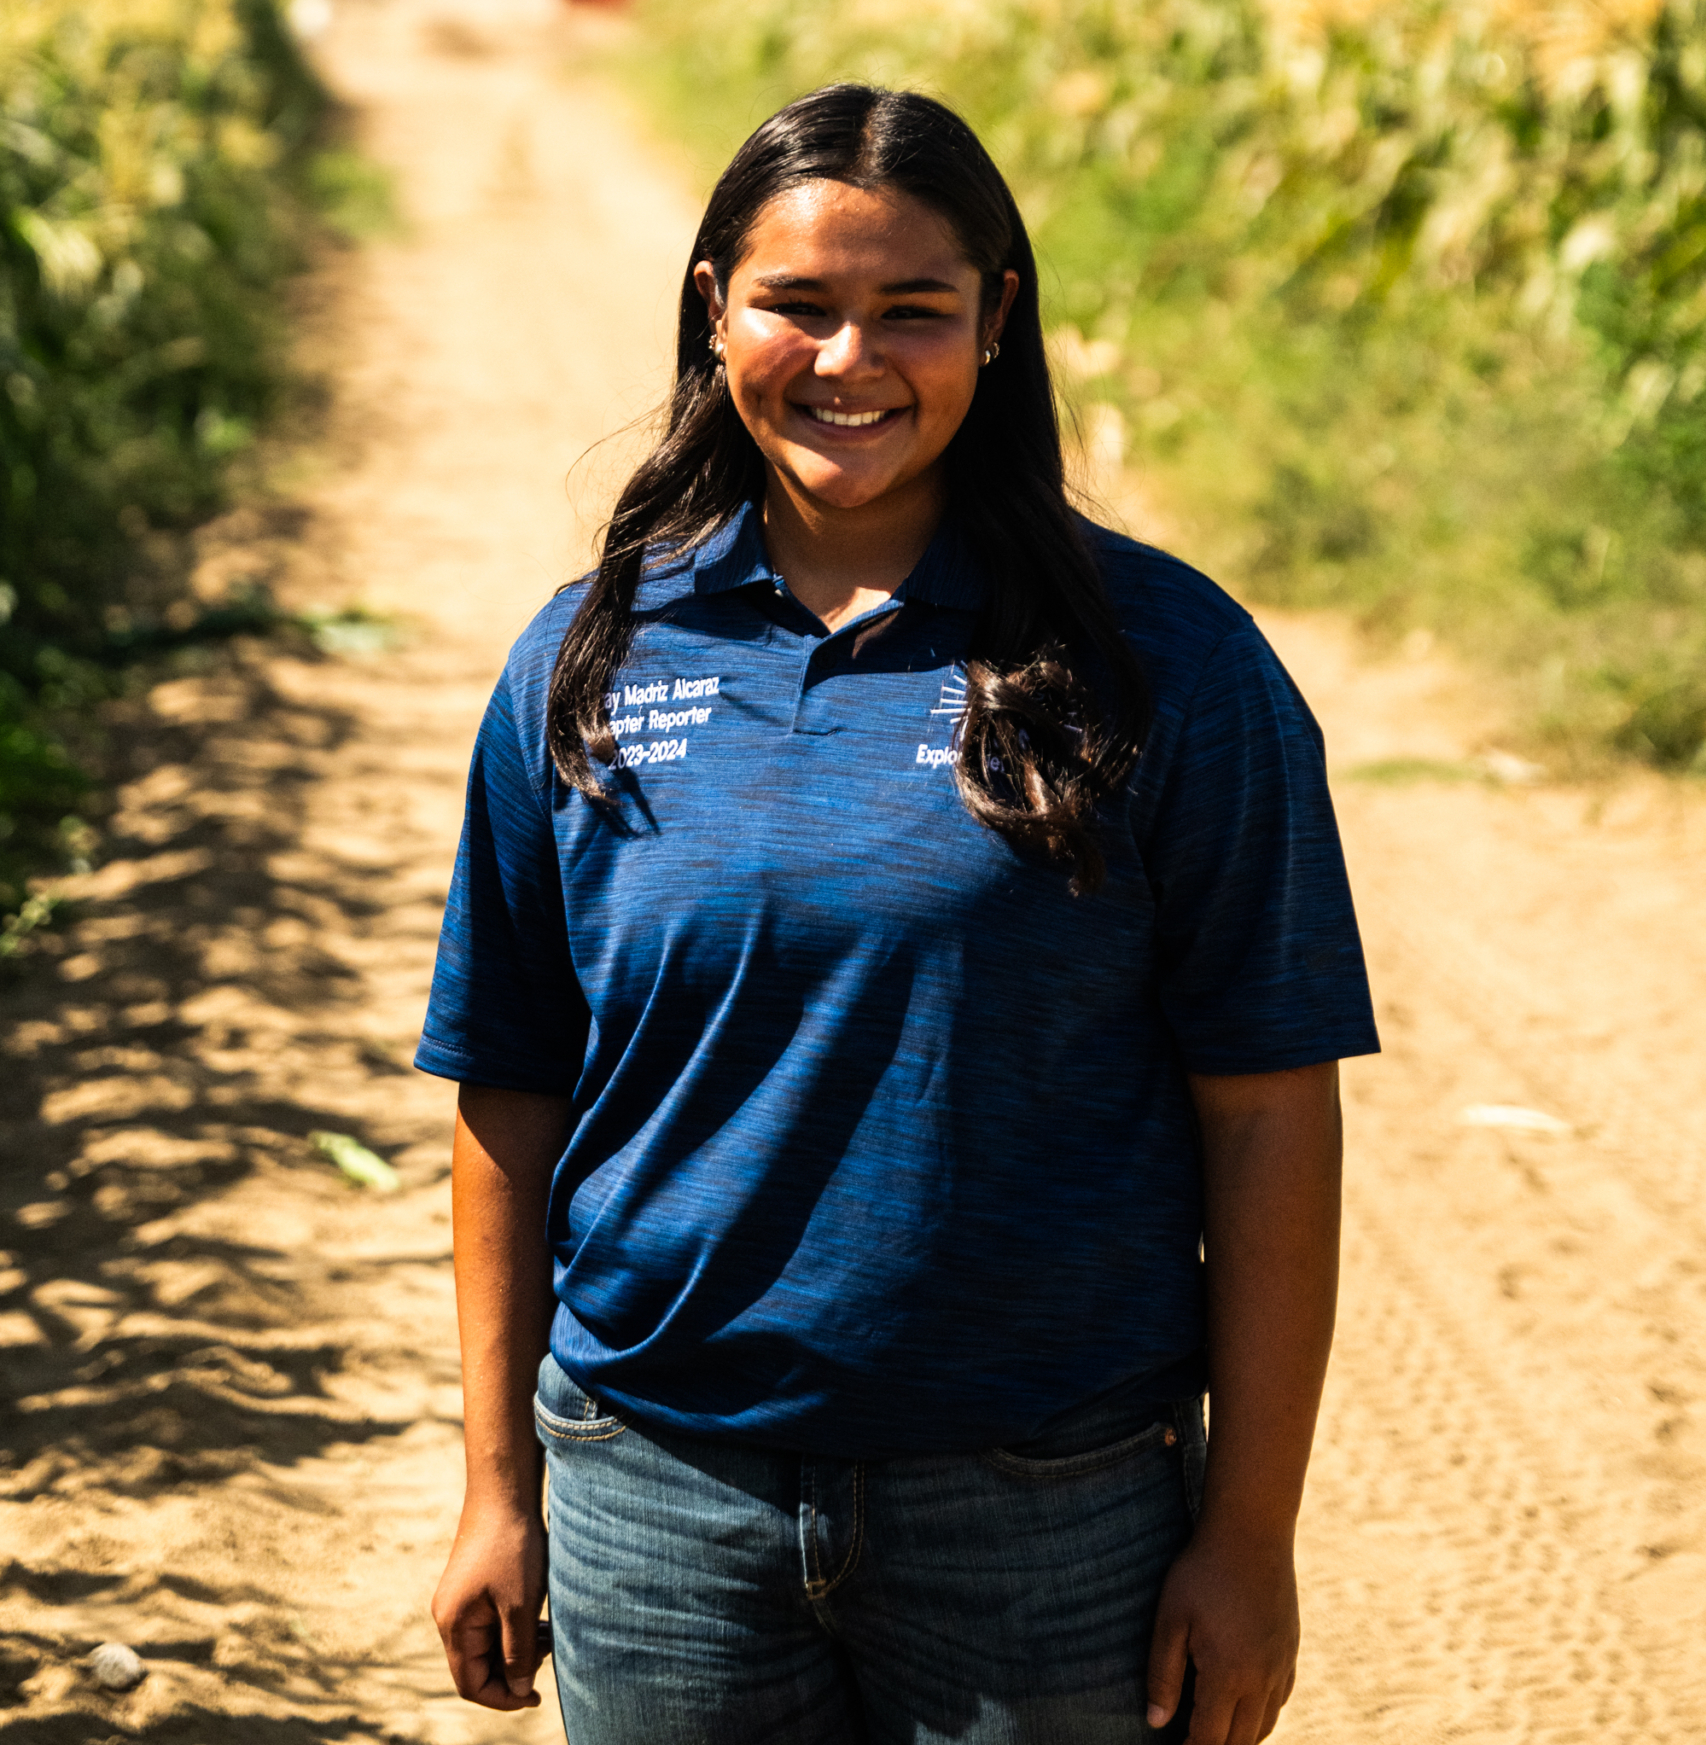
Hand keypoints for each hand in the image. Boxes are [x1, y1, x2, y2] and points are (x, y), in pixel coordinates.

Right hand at [432, 1497, 548, 1709]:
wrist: (504, 1491)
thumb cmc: (512, 1546)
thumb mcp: (520, 1605)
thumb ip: (518, 1652)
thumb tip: (519, 1690)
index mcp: (453, 1624)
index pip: (470, 1682)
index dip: (502, 1698)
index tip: (535, 1696)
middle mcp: (450, 1615)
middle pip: (478, 1664)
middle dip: (514, 1669)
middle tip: (548, 1653)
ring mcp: (461, 1599)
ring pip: (489, 1642)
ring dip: (518, 1648)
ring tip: (549, 1636)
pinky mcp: (475, 1585)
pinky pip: (493, 1621)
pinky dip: (516, 1628)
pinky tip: (540, 1619)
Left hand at [1145, 1521, 1299, 1744]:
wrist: (1252, 1531)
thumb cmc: (1202, 1570)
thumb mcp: (1171, 1617)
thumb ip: (1162, 1674)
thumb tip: (1156, 1722)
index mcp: (1228, 1675)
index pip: (1210, 1740)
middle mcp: (1261, 1679)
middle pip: (1241, 1741)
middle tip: (1189, 1739)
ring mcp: (1281, 1665)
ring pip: (1265, 1725)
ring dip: (1240, 1737)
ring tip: (1212, 1730)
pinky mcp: (1290, 1650)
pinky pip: (1280, 1700)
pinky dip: (1262, 1715)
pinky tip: (1243, 1706)